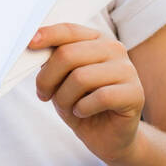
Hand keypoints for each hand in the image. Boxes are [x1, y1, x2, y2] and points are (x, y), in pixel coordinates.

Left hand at [31, 23, 144, 163]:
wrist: (106, 135)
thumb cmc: (80, 102)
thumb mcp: (60, 79)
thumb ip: (52, 60)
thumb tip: (33, 46)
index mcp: (95, 40)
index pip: (69, 30)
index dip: (48, 35)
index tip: (29, 44)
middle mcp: (114, 49)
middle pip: (68, 54)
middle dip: (47, 78)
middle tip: (43, 94)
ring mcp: (128, 70)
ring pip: (81, 77)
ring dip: (64, 97)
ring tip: (67, 106)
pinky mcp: (135, 93)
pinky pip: (100, 97)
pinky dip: (83, 108)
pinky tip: (83, 112)